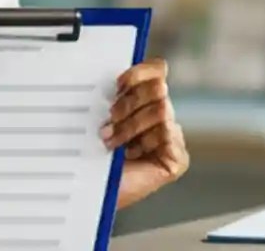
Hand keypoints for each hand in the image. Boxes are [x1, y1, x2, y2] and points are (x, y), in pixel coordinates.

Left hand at [102, 59, 188, 209]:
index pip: (156, 71)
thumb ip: (107, 94)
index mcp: (142, 102)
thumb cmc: (88, 158)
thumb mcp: (94, 117)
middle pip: (159, 87)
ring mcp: (170, 137)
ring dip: (130, 125)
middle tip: (110, 118)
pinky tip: (132, 155)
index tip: (117, 84)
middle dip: (130, 102)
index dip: (138, 73)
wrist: (88, 194)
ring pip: (162, 108)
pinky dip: (145, 142)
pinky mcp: (177, 157)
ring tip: (112, 141)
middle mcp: (159, 117)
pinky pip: (167, 132)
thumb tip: (103, 71)